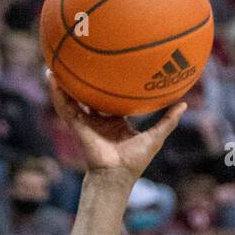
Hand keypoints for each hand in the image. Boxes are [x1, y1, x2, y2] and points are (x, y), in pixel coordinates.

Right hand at [47, 71, 184, 179]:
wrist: (117, 175)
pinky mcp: (77, 125)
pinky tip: (50, 77)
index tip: (108, 68)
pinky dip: (56, 93)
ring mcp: (86, 122)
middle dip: (83, 80)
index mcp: (114, 121)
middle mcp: (98, 120)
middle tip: (81, 59)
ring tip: (55, 63)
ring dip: (63, 82)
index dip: (107, 85)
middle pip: (88, 95)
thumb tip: (183, 104)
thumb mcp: (155, 137)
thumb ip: (168, 120)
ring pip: (72, 98)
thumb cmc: (135, 161)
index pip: (109, 99)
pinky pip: (65, 106)